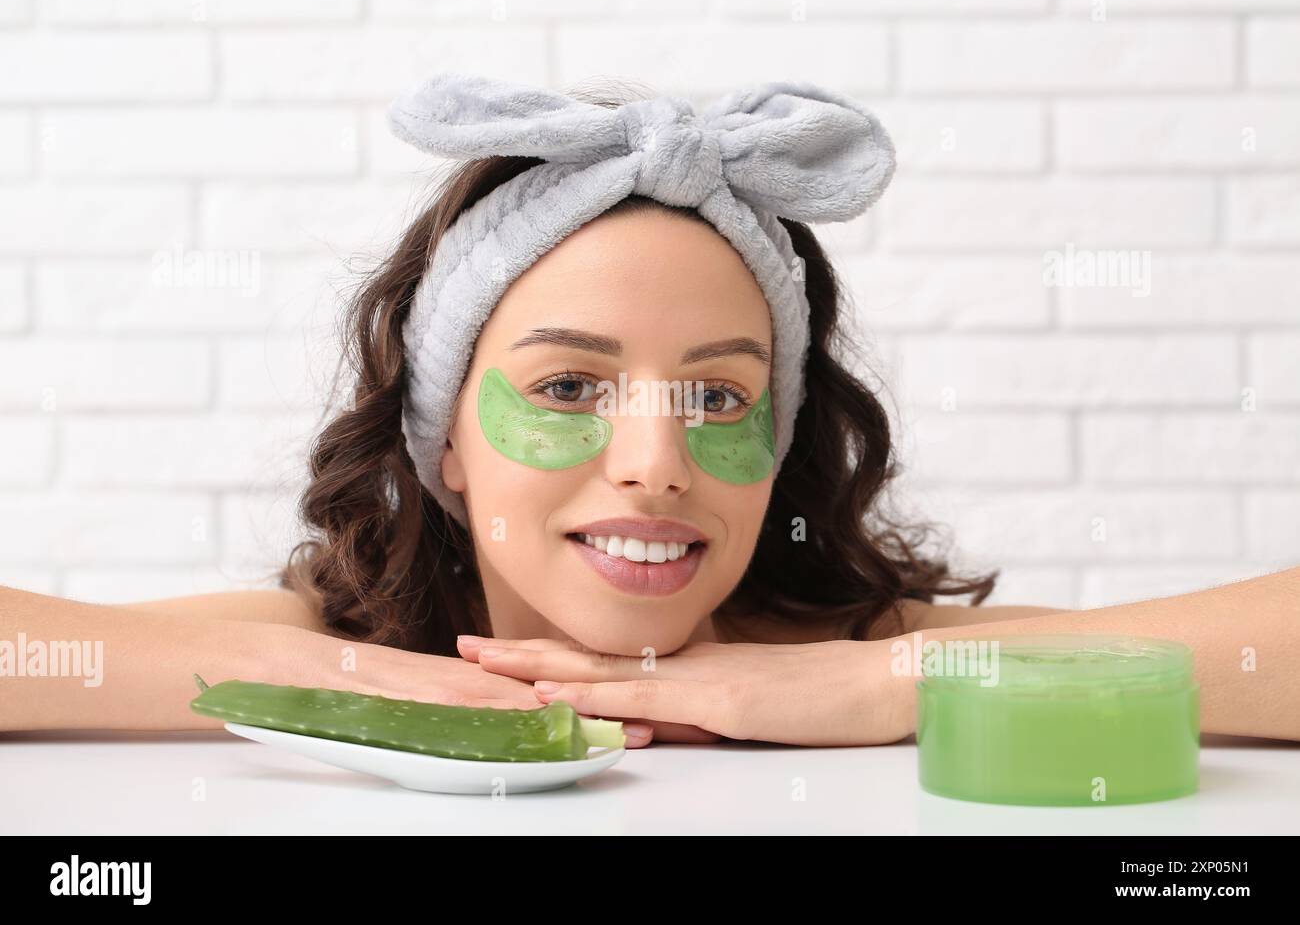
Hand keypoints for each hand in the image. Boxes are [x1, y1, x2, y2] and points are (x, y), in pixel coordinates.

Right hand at [282, 626, 653, 748]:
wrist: (307, 669)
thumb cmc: (366, 688)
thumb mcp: (429, 698)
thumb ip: (469, 707)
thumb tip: (509, 724)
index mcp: (480, 677)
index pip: (549, 687)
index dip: (597, 699)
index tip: (641, 713)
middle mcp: (474, 679)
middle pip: (551, 694)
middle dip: (604, 710)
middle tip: (654, 725)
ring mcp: (453, 690)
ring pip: (526, 706)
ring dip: (577, 722)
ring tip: (622, 736)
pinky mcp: (428, 702)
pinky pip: (477, 717)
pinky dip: (515, 728)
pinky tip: (544, 736)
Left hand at [456, 634, 912, 746]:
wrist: (875, 683)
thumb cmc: (821, 694)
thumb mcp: (746, 705)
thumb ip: (698, 713)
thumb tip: (654, 726)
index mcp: (689, 665)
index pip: (608, 661)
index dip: (554, 657)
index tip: (505, 654)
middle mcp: (684, 664)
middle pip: (589, 659)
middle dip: (524, 655)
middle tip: (466, 649)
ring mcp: (699, 680)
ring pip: (604, 673)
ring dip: (540, 670)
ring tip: (487, 664)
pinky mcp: (720, 702)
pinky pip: (647, 702)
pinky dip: (597, 700)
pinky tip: (561, 699)